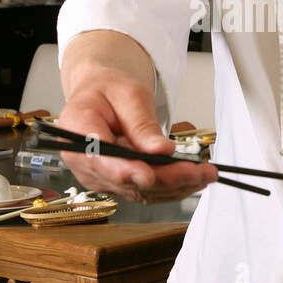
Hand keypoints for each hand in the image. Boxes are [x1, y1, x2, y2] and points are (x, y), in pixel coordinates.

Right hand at [58, 70, 216, 203]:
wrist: (100, 97)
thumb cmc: (109, 90)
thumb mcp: (128, 94)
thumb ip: (142, 123)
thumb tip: (162, 151)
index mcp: (77, 129)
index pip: (98, 157)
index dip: (124, 170)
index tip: (148, 175)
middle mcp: (83, 161)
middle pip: (125, 180)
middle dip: (165, 179)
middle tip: (197, 171)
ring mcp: (99, 177)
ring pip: (139, 191)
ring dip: (175, 186)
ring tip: (205, 174)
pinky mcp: (116, 185)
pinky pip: (145, 192)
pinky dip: (172, 187)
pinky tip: (195, 179)